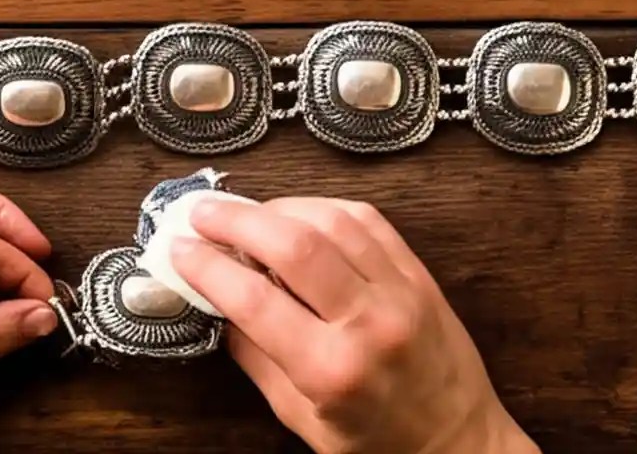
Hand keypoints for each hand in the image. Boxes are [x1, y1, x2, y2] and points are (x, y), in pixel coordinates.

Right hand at [172, 197, 538, 453]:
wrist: (458, 442)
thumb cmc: (376, 442)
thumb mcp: (299, 416)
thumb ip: (254, 355)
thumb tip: (213, 301)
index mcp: (330, 370)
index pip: (254, 301)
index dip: (207, 267)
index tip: (178, 250)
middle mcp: (369, 323)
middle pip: (293, 244)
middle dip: (236, 220)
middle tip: (201, 215)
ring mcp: (400, 293)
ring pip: (331, 220)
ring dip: (278, 207)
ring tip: (245, 213)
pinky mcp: (419, 275)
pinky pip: (367, 220)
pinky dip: (324, 207)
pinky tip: (297, 213)